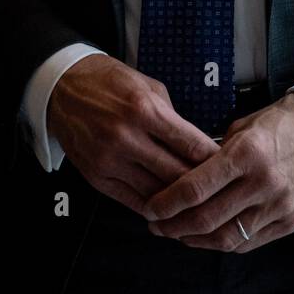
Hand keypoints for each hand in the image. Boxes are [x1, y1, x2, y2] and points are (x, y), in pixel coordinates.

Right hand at [46, 54, 220, 214]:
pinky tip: (169, 210)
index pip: (191, 145)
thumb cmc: (110, 83)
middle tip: (220, 192)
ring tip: (200, 207)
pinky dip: (154, 208)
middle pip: (176, 174)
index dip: (215, 161)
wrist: (63, 88)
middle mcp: (126, 137)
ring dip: (179, 202)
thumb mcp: (149, 88)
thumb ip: (173, 119)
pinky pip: (132, 200)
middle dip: (202, 185)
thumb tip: (199, 147)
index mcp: (144, 110)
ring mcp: (109, 160)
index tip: (230, 168)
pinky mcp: (96, 177)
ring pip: (156, 193)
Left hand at [141, 91, 293, 251]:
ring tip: (177, 234)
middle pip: (206, 219)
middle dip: (174, 226)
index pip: (195, 188)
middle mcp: (263, 183)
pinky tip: (207, 237)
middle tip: (156, 225)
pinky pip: (249, 242)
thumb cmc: (283, 122)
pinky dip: (224, 243)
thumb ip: (214, 154)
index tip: (149, 208)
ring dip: (195, 240)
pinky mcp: (291, 222)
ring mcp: (279, 206)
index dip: (166, 203)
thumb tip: (183, 175)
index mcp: (248, 154)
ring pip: (226, 238)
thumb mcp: (244, 126)